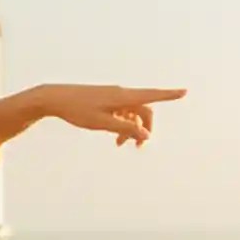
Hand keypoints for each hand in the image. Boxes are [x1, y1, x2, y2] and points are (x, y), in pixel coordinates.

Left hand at [41, 84, 186, 146]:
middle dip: (144, 128)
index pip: (151, 96)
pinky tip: (113, 137)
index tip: (185, 91)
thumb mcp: (102, 123)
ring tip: (119, 144)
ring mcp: (112, 96)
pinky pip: (121, 112)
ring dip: (130, 129)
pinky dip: (121, 124)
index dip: (169, 95)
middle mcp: (120, 93)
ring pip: (131, 113)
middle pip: (143, 110)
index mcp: (122, 96)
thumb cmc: (77, 110)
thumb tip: (146, 136)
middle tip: (137, 148)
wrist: (55, 98)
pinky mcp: (104, 99)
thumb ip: (125, 129)